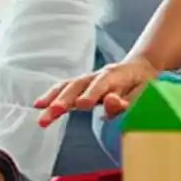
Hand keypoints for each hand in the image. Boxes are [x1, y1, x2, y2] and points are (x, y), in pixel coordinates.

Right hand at [34, 56, 159, 127]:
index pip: (102, 85)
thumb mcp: (142, 94)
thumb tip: (110, 102)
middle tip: (54, 111)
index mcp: (115, 76)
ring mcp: (87, 80)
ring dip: (53, 98)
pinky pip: (64, 89)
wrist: (139, 70)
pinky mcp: (80, 86)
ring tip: (40, 111)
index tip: (82, 105)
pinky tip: (38, 105)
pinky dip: (51, 96)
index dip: (92, 94)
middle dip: (65, 98)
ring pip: (68, 86)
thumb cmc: (142, 86)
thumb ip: (128, 100)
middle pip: (78, 85)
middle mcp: (97, 75)